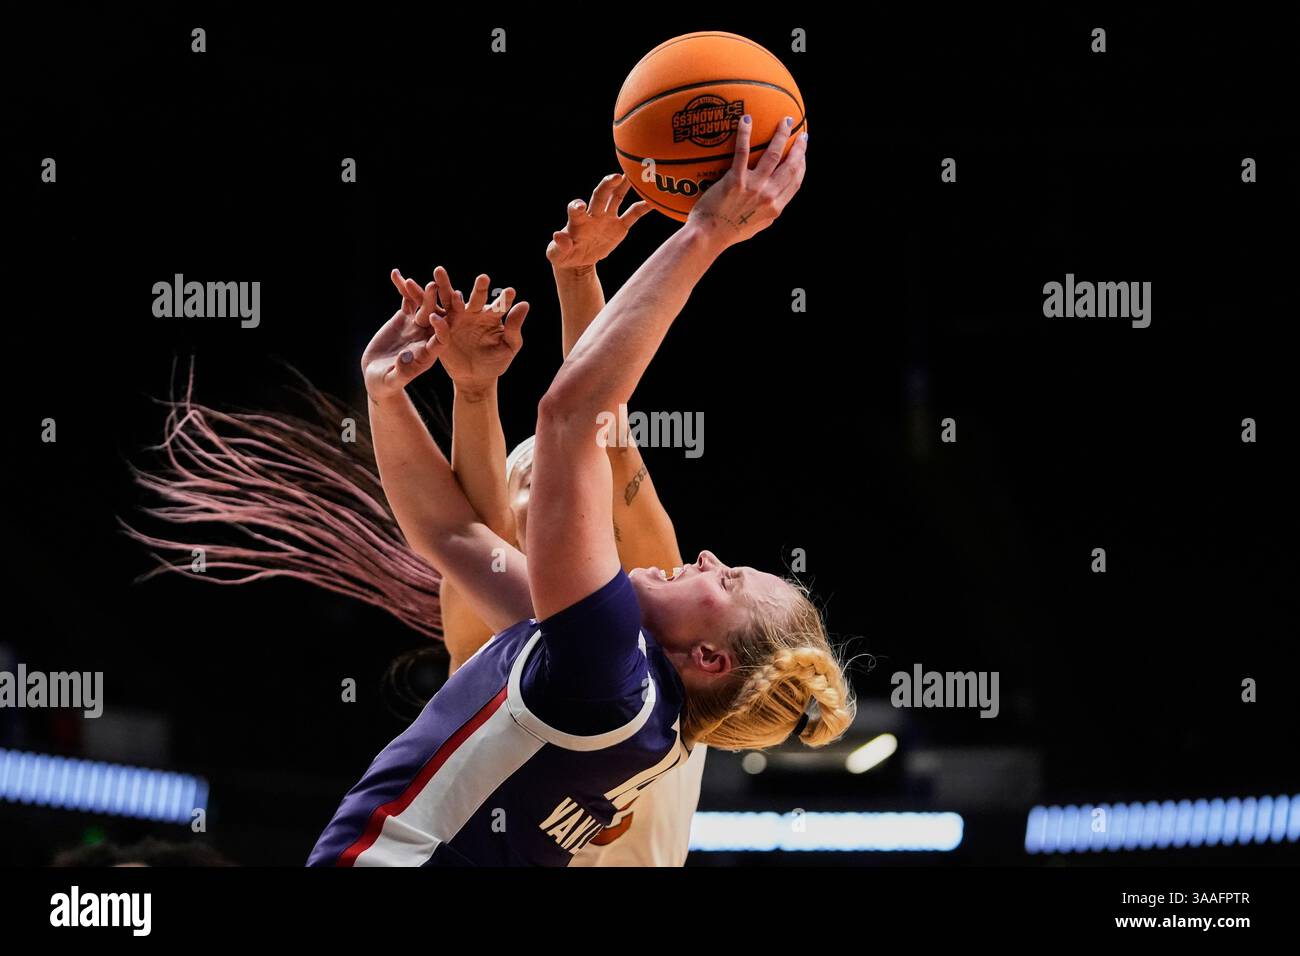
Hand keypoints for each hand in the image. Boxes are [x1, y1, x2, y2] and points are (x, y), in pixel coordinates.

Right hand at [361, 269, 441, 401]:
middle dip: (437, 303)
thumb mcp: (393, 380)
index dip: (440, 328)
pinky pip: (406, 299)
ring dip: (420, 292)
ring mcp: (418, 324)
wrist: (377, 374)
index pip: (441, 338)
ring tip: (414, 281)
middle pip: (437, 317)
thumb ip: (402, 370)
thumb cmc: (386, 383)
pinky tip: (395, 273)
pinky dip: (402, 287)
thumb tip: (406, 357)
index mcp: (430, 352)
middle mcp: (428, 336)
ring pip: (423, 305)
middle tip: (436, 287)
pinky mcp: (406, 316)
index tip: (434, 319)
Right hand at [427, 266, 527, 391]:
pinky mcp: (440, 327)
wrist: (475, 377)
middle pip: (475, 297)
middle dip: (478, 288)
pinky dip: (426, 305)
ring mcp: (455, 318)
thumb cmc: (496, 361)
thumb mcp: (508, 346)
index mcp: (491, 315)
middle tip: (483, 278)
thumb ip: (514, 327)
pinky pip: (433, 317)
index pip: (500, 305)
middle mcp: (473, 312)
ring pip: (449, 299)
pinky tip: (422, 293)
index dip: (505, 299)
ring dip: (444, 285)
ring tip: (439, 270)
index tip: (511, 292)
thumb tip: (525, 304)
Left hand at [546, 173, 651, 272]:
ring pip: (617, 198)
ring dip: (625, 185)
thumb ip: (558, 247)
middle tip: (616, 176)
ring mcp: (607, 217)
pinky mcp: (619, 226)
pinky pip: (633, 214)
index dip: (577, 206)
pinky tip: (654, 200)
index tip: (580, 206)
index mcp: (576, 221)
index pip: (575, 209)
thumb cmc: (565, 254)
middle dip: (607, 185)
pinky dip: (643, 207)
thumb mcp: (557, 254)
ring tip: (635, 174)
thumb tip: (558, 236)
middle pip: (599, 196)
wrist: (579, 258)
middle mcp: (592, 214)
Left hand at [686, 114, 806, 249]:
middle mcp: (768, 196)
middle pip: (791, 166)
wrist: (708, 237)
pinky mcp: (734, 181)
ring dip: (781, 135)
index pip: (795, 181)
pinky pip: (742, 152)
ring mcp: (753, 188)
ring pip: (773, 155)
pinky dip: (745, 134)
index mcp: (775, 207)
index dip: (802, 163)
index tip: (803, 151)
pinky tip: (746, 119)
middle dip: (799, 147)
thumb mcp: (755, 226)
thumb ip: (767, 213)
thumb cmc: (728, 233)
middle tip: (800, 132)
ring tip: (785, 120)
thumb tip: (773, 204)